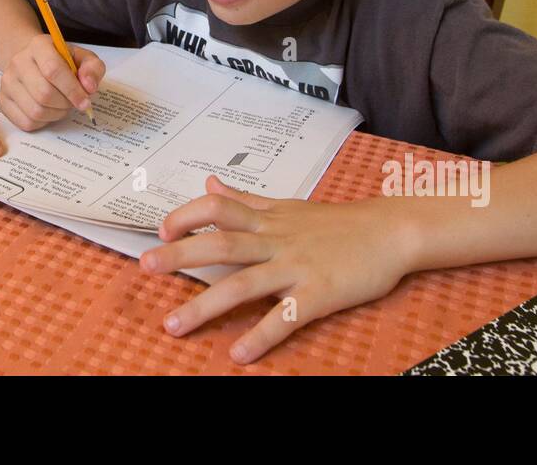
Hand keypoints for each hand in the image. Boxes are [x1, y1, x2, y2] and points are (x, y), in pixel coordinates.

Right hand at [0, 35, 104, 130]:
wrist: (35, 62)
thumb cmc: (62, 62)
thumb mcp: (83, 58)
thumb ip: (92, 69)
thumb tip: (89, 87)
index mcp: (39, 46)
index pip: (53, 70)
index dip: (72, 90)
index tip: (85, 102)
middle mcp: (18, 62)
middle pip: (44, 93)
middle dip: (65, 103)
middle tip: (73, 102)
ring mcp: (7, 82)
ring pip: (35, 111)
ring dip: (56, 114)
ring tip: (61, 105)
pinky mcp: (2, 100)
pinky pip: (26, 122)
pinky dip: (43, 122)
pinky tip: (48, 110)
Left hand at [140, 175, 418, 363]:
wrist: (390, 232)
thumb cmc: (336, 223)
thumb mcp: (287, 206)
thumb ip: (245, 199)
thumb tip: (209, 182)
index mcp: (268, 218)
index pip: (218, 207)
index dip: (187, 215)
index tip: (161, 229)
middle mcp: (276, 240)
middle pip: (221, 244)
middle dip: (181, 254)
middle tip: (147, 266)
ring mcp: (297, 267)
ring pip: (243, 284)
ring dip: (205, 306)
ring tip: (174, 325)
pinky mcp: (318, 294)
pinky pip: (284, 317)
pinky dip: (260, 336)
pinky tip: (238, 354)